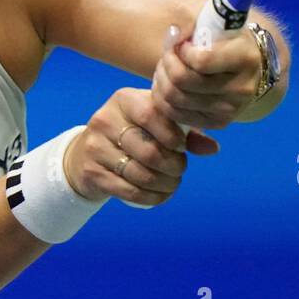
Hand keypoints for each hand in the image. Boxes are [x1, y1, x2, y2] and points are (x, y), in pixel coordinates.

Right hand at [62, 87, 218, 207]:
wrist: (85, 154)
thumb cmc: (130, 134)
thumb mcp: (153, 123)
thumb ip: (185, 132)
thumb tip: (213, 148)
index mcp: (124, 100)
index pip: (152, 115)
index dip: (173, 135)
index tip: (182, 147)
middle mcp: (105, 119)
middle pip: (149, 150)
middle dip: (173, 166)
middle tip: (180, 170)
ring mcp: (95, 147)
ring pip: (140, 174)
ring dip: (164, 185)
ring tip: (172, 183)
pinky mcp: (92, 172)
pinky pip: (129, 191)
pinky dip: (151, 198)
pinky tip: (160, 195)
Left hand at [151, 0, 264, 135]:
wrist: (247, 59)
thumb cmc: (224, 32)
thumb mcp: (211, 12)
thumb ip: (190, 17)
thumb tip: (174, 34)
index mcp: (245, 57)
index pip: (202, 61)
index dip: (182, 50)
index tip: (183, 41)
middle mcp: (242, 87)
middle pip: (183, 81)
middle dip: (167, 63)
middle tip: (169, 52)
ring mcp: (231, 109)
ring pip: (175, 99)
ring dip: (161, 79)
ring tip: (166, 65)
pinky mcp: (219, 122)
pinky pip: (175, 114)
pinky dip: (163, 98)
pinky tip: (168, 82)